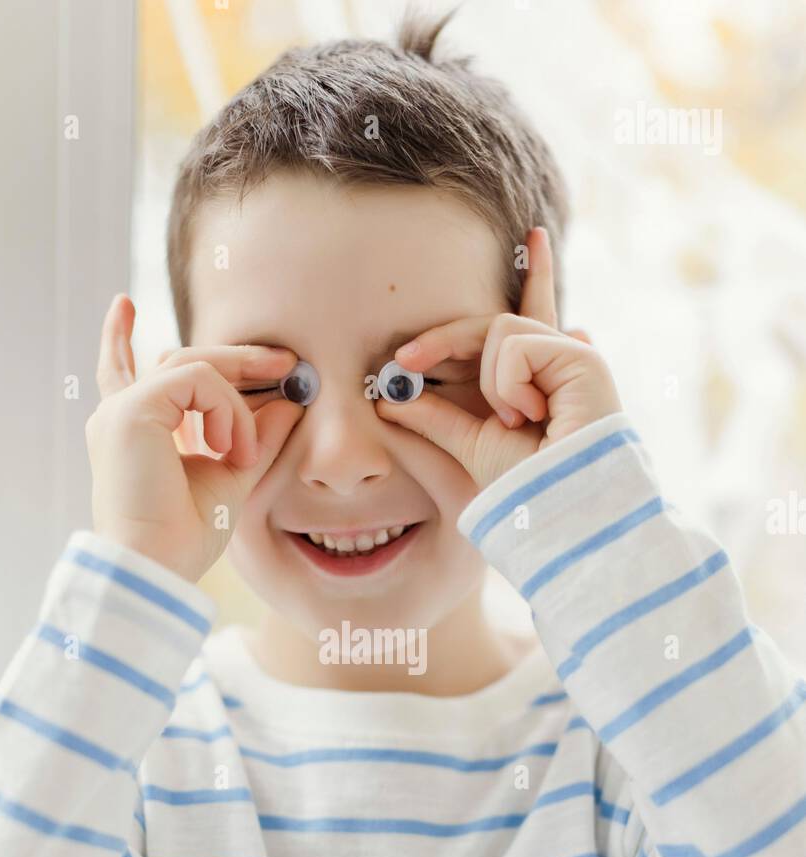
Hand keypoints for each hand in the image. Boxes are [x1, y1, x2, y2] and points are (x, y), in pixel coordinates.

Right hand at [86, 294, 301, 582]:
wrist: (156, 567)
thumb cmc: (185, 537)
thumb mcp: (232, 477)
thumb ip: (254, 437)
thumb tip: (289, 403)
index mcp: (132, 431)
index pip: (119, 370)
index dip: (118, 336)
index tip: (125, 302)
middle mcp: (119, 414)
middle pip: (181, 358)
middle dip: (237, 358)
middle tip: (288, 361)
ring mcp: (122, 409)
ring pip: (195, 365)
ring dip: (238, 403)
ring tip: (245, 452)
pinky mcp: (131, 409)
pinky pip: (197, 382)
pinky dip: (226, 413)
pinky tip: (229, 450)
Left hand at [376, 228, 621, 491]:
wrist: (559, 509)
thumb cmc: (525, 487)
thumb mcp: (469, 445)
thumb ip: (435, 418)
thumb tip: (388, 398)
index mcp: (542, 379)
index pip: (536, 312)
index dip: (540, 272)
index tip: (533, 234)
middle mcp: (561, 361)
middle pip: (496, 322)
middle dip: (444, 339)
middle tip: (405, 360)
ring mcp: (572, 355)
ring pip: (498, 330)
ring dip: (491, 382)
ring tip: (517, 420)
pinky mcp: (580, 356)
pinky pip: (513, 344)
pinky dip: (507, 383)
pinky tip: (531, 413)